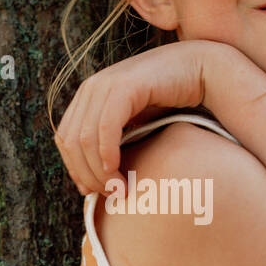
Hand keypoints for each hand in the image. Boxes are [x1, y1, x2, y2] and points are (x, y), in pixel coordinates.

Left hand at [53, 41, 217, 195]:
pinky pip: (106, 126)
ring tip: (118, 188)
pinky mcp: (125, 86)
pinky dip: (107, 152)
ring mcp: (105, 84)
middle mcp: (91, 87)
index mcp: (88, 95)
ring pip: (86, 138)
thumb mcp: (134, 123)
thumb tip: (96, 176)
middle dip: (87, 174)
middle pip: (71, 142)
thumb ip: (113, 141)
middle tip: (109, 195)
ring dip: (99, 170)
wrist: (200, 71)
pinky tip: (117, 168)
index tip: (91, 192)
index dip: (74, 169)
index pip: (65, 138)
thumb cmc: (171, 101)